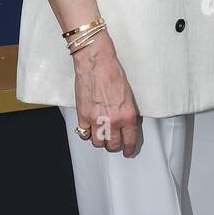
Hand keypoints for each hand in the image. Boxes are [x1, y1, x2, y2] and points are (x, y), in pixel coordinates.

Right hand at [72, 34, 140, 157]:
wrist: (96, 63)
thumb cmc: (113, 74)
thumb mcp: (129, 96)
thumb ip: (127, 114)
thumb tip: (126, 126)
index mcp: (128, 116)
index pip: (130, 141)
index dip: (129, 149)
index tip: (128, 152)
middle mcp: (113, 121)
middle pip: (112, 145)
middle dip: (114, 145)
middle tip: (113, 142)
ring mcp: (96, 120)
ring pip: (98, 143)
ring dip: (100, 140)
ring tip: (101, 134)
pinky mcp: (83, 115)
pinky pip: (83, 133)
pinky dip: (86, 133)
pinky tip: (89, 129)